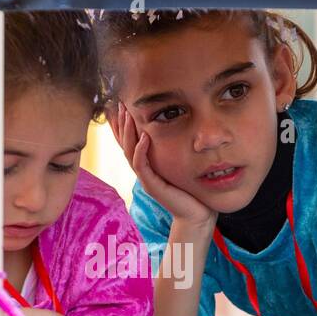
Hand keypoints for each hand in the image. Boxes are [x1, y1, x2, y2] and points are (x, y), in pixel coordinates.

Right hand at [112, 103, 213, 226]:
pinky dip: (141, 151)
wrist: (198, 213)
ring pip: (129, 152)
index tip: (119, 104)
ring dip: (127, 132)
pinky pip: (142, 166)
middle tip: (118, 103)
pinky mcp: (152, 186)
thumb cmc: (192, 186)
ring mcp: (146, 178)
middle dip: (120, 122)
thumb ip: (174, 147)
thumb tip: (178, 123)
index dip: (121, 123)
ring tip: (127, 114)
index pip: (128, 140)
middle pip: (124, 143)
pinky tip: (143, 137)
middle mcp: (143, 170)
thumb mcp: (180, 161)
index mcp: (147, 163)